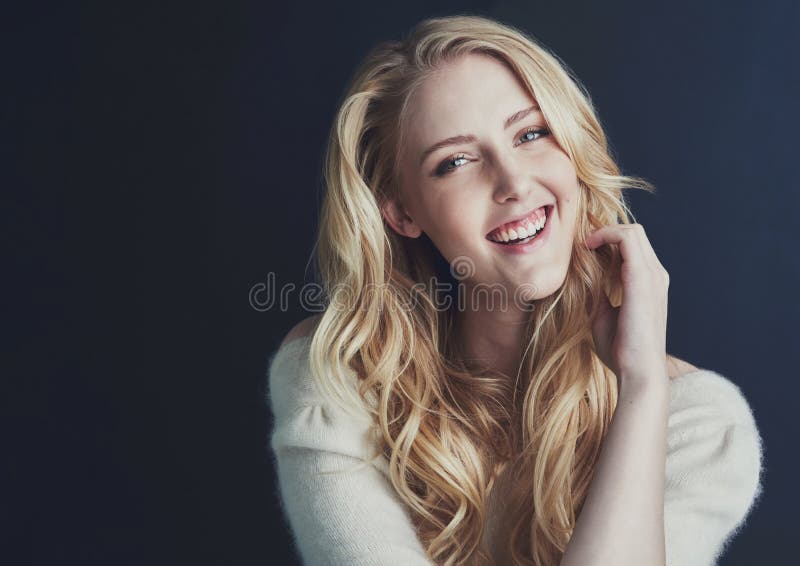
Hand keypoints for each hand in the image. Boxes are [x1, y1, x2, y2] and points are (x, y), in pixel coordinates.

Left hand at [585, 224, 669, 387]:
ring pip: (632, 231)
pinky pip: (627, 239)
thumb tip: (584, 279)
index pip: (632, 247)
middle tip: (580, 244)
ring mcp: (652, 274)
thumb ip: (599, 294)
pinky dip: (606, 235)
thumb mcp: (604, 315)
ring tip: (583, 245)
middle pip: (634, 234)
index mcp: (649, 283)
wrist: (637, 371)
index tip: (583, 250)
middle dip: (605, 231)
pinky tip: (587, 247)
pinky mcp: (642, 277)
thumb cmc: (621, 350)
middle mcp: (655, 275)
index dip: (608, 241)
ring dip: (604, 232)